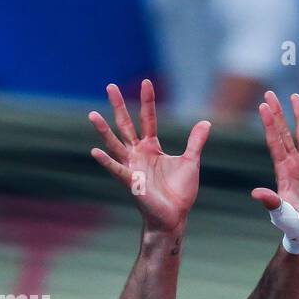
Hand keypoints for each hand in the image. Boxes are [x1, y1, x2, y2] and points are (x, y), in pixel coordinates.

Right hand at [89, 80, 210, 233]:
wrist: (175, 216)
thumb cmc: (180, 192)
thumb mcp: (190, 162)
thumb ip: (195, 142)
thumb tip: (206, 122)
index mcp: (152, 147)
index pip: (148, 119)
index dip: (148, 101)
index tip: (147, 82)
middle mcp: (138, 154)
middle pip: (126, 125)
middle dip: (119, 106)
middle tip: (110, 86)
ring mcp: (132, 167)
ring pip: (116, 144)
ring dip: (104, 131)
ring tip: (92, 115)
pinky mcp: (132, 182)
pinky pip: (117, 170)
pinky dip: (107, 161)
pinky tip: (95, 152)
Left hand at [252, 92, 298, 226]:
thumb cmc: (293, 223)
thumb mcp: (280, 211)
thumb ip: (270, 200)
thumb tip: (255, 193)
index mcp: (282, 170)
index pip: (275, 142)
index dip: (269, 124)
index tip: (263, 106)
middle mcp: (294, 163)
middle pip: (285, 132)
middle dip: (277, 113)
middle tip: (269, 94)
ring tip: (295, 97)